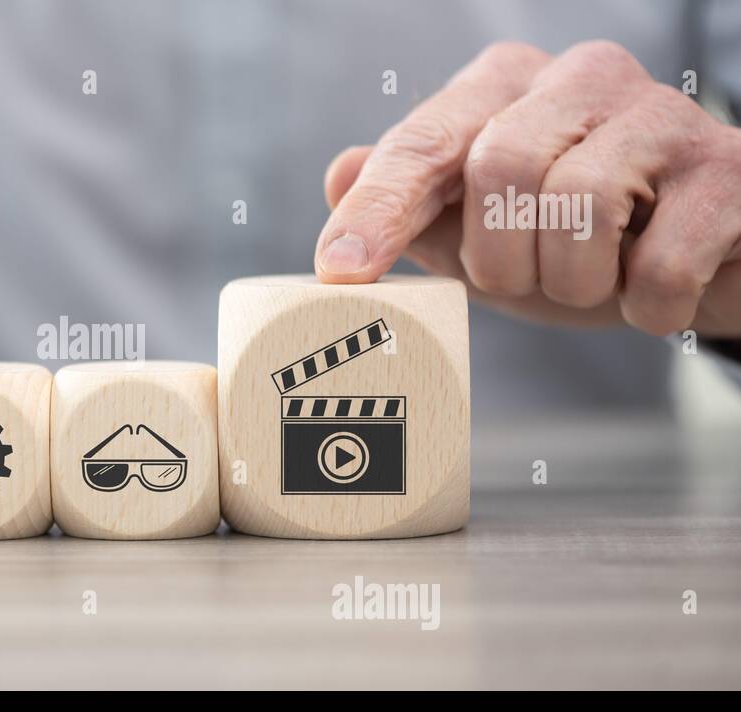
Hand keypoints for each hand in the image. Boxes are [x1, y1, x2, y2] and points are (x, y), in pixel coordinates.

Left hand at [315, 40, 740, 337]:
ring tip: (596, 282)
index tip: (341, 274)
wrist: (715, 259)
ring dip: (574, 282)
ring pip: (579, 204)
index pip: (425, 143)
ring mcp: (663, 113)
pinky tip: (656, 296)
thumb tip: (339, 174)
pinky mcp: (730, 169)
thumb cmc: (584, 244)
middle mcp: (580, 78)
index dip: (379, 210)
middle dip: (500, 257)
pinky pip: (662, 261)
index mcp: (506, 87)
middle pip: (500, 165)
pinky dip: (648, 306)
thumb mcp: (485, 234)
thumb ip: (416, 207)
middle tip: (524, 281)